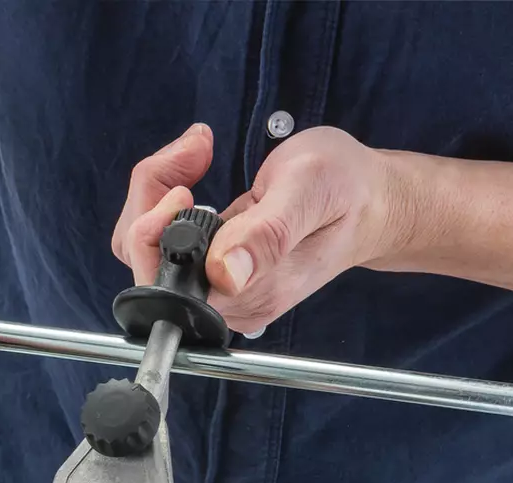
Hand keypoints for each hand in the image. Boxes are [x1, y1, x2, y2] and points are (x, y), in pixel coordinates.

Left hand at [115, 125, 411, 333]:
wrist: (368, 202)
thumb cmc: (346, 193)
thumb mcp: (310, 195)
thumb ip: (268, 234)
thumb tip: (225, 276)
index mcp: (248, 294)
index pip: (164, 280)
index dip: (158, 232)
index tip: (188, 187)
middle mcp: (227, 301)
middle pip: (144, 261)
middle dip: (154, 196)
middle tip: (195, 152)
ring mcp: (216, 286)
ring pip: (145, 246)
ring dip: (157, 189)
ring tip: (197, 152)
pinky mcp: (210, 267)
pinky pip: (160, 236)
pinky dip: (165, 192)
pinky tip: (194, 165)